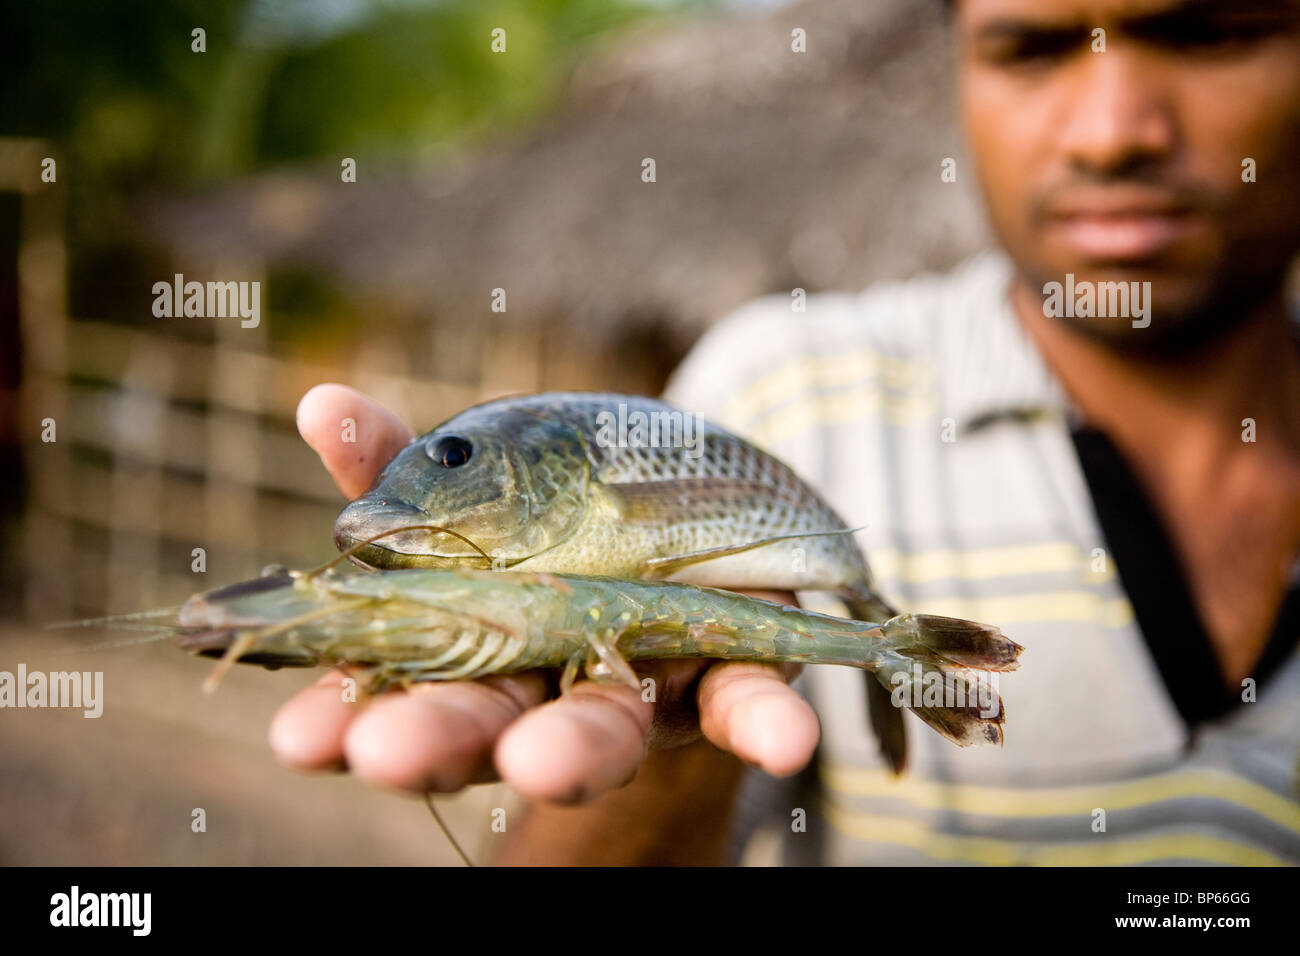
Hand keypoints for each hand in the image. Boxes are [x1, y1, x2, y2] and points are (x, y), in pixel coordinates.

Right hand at [269, 383, 820, 803]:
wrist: (679, 512)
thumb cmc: (555, 511)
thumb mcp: (477, 481)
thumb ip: (404, 462)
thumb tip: (321, 404)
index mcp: (476, 649)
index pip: (400, 692)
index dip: (347, 718)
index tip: (299, 738)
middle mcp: (550, 688)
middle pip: (490, 726)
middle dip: (441, 741)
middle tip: (393, 755)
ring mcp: (641, 690)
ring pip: (602, 731)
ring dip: (570, 751)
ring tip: (541, 763)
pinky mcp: (730, 678)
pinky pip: (746, 704)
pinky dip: (763, 724)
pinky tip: (786, 741)